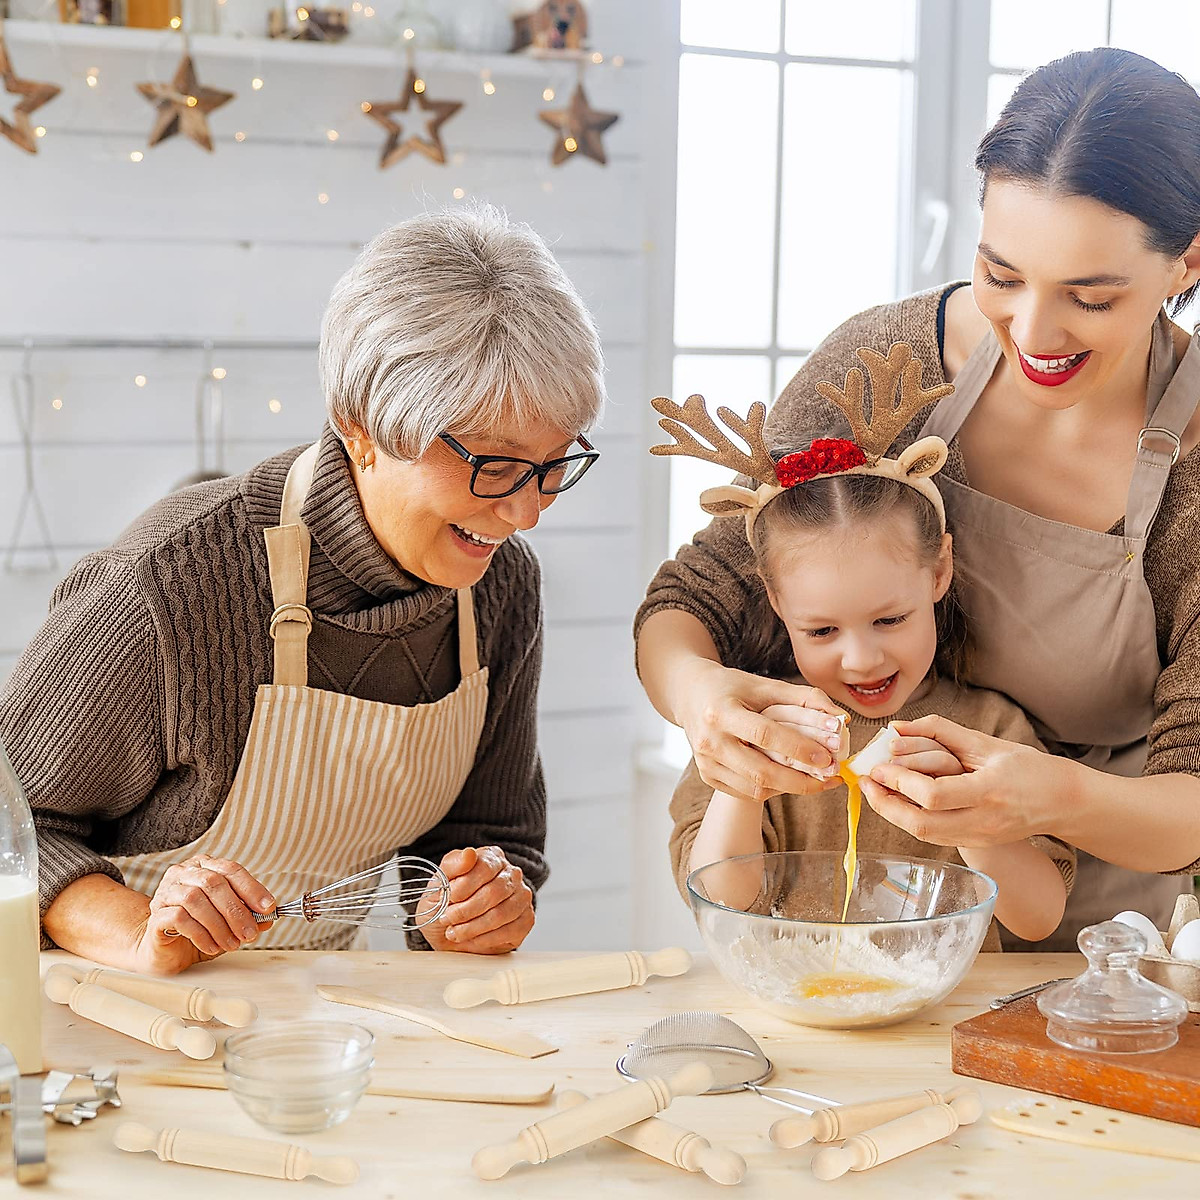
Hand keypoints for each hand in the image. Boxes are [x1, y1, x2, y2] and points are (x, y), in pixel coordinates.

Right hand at [142, 854, 274, 968]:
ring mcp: (166, 892)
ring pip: (195, 899)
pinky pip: (179, 917)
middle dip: (236, 910)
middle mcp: (184, 873)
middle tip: (249, 933)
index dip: (252, 888)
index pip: (231, 869)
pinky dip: (201, 934)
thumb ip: (247, 916)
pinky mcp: (156, 913)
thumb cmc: (198, 930)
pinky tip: (212, 946)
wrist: (164, 950)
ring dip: (219, 924)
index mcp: (205, 866)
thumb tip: (268, 918)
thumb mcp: (228, 922)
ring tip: (231, 943)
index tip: (268, 907)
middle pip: (213, 883)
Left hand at [418, 846, 533, 953]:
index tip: (449, 898)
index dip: (465, 885)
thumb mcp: (440, 882)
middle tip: (448, 918)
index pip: (485, 867)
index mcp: (492, 857)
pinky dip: (484, 939)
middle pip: (494, 892)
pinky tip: (471, 939)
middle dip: (466, 910)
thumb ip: (452, 865)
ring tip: (455, 932)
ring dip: (472, 927)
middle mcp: (512, 874)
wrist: (449, 930)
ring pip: (500, 914)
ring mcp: (522, 897)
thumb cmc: (447, 902)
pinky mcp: (526, 921)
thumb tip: (469, 854)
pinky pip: (508, 932)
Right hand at [674, 659, 846, 802]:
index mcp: (721, 711)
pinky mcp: (707, 776)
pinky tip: (790, 780)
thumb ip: (805, 699)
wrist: (690, 695)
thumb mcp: (765, 685)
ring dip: (790, 788)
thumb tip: (841, 719)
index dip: (798, 748)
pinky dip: (773, 790)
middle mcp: (710, 740)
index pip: (765, 734)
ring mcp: (706, 762)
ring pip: (755, 788)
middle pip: (760, 772)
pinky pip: (746, 792)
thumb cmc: (732, 687)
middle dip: (800, 780)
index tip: (827, 757)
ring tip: (817, 780)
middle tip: (830, 778)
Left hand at [860, 715, 1061, 848]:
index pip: (933, 795)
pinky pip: (935, 836)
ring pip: (924, 835)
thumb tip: (898, 727)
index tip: (879, 766)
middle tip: (866, 782)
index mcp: (989, 792)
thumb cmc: (1029, 768)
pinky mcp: (978, 844)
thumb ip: (941, 732)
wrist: (1065, 803)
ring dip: (893, 815)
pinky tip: (899, 802)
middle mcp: (983, 821)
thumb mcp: (987, 743)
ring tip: (876, 791)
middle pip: (921, 824)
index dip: (900, 781)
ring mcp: (980, 837)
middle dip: (885, 804)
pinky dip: (911, 820)